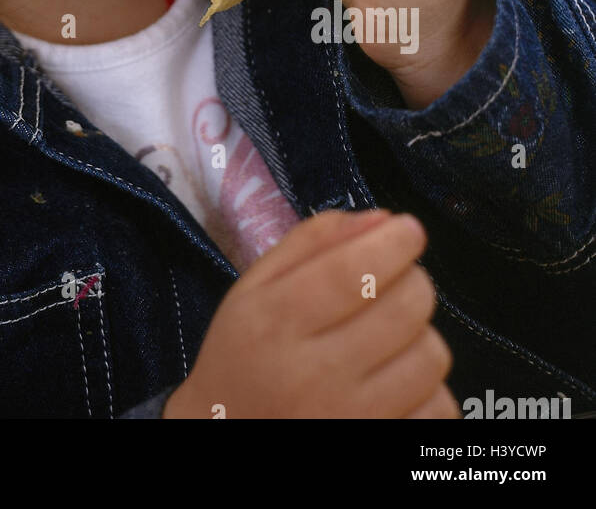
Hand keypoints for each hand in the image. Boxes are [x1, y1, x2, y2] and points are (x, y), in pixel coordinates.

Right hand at [162, 208, 459, 418]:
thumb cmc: (242, 356)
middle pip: (403, 309)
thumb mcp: (254, 289)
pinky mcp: (379, 447)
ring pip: (429, 357)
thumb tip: (382, 219)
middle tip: (398, 280)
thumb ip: (310, 243)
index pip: (352, 273)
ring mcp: (350, 421)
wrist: (226, 435)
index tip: (408, 229)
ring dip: (421, 333)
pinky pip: (440, 408)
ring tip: (393, 334)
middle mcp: (313, 375)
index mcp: (274, 322)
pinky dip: (429, 386)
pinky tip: (398, 380)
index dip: (392, 244)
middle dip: (413, 280)